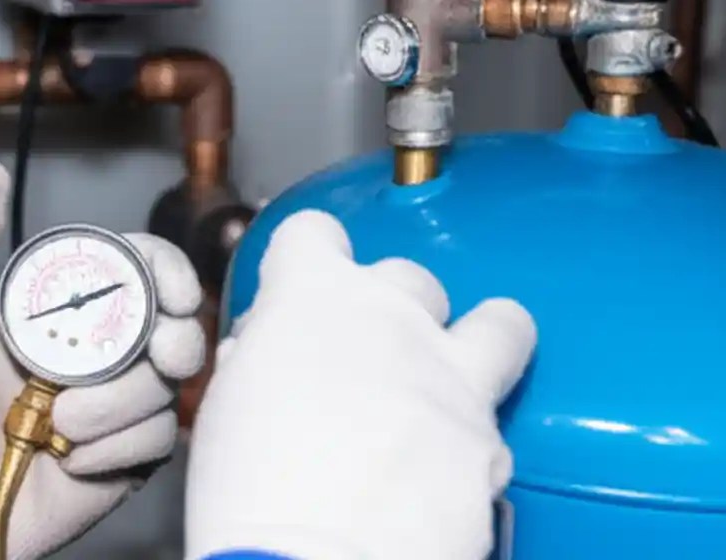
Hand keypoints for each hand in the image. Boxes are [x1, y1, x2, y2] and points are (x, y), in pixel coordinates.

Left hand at [0, 161, 206, 559]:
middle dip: (176, 336)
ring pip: (166, 385)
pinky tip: (73, 457)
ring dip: (116, 405)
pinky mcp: (130, 456)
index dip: (167, 270)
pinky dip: (116, 446)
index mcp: (65, 311)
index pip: (138, 269)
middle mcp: (100, 353)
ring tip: (59, 425)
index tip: (171, 291)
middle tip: (161, 353)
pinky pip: (158, 437)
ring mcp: (119, 405)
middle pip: (175, 323)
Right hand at [185, 210, 536, 559]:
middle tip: (367, 360)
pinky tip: (442, 471)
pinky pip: (494, 423)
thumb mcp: (226, 405)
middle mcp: (391, 317)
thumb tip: (270, 355)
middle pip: (408, 277)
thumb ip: (259, 358)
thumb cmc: (249, 494)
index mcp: (312, 296)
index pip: (314, 232)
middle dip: (390, 312)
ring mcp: (450, 376)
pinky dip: (472, 442)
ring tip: (454, 379)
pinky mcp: (488, 439)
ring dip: (479, 342)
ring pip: (499, 323)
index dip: (307, 258)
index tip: (304, 286)